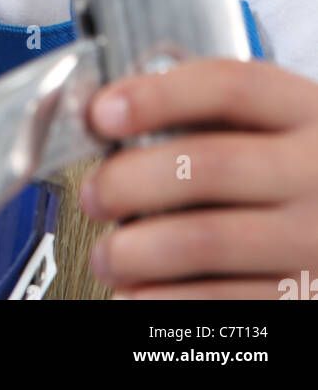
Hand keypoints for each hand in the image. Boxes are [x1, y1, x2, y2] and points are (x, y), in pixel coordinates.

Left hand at [78, 57, 317, 299]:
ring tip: (106, 254)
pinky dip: (166, 301)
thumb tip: (112, 117)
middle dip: (128, 181)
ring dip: (136, 250)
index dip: (156, 96)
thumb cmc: (302, 165)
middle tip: (93, 195)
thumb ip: (214, 111)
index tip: (101, 113)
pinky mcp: (306, 298)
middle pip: (206, 166)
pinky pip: (224, 302)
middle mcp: (314, 173)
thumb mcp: (282, 121)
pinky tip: (137, 293)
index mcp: (305, 112)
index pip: (228, 87)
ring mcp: (314, 240)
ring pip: (206, 240)